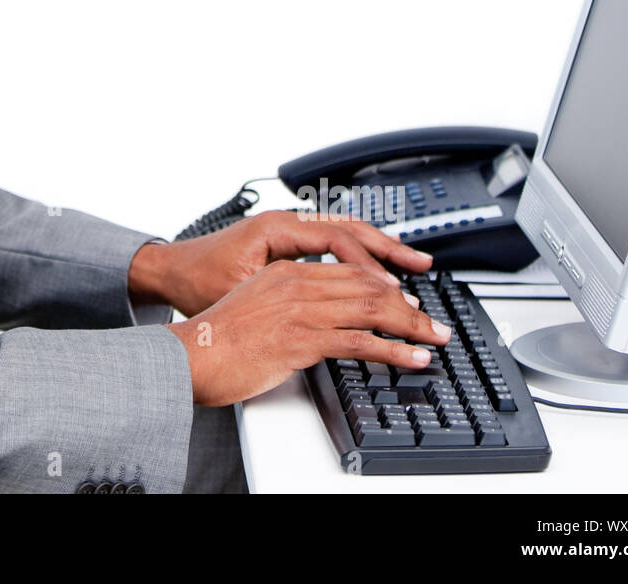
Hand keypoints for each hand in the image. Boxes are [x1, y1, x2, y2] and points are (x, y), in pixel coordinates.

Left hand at [129, 209, 433, 318]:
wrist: (170, 271)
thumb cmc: (197, 282)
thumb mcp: (241, 290)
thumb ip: (283, 291)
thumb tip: (321, 304)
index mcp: (275, 228)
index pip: (335, 240)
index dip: (367, 265)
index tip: (390, 289)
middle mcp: (284, 223)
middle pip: (348, 229)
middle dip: (388, 248)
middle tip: (421, 266)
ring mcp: (287, 229)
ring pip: (344, 232)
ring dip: (379, 247)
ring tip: (413, 262)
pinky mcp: (286, 242)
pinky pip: (332, 241)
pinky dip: (359, 252)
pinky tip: (378, 266)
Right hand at [165, 258, 450, 406]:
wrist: (193, 355)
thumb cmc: (217, 338)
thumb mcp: (254, 304)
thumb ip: (286, 301)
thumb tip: (315, 318)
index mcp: (285, 270)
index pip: (348, 270)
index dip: (384, 285)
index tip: (407, 300)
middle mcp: (297, 283)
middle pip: (367, 286)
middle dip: (409, 305)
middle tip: (434, 321)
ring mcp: (301, 309)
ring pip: (372, 309)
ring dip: (412, 325)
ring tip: (435, 338)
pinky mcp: (303, 338)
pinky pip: (361, 342)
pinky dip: (394, 350)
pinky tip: (413, 357)